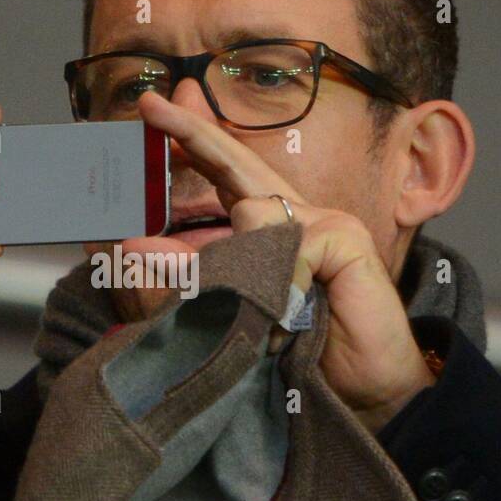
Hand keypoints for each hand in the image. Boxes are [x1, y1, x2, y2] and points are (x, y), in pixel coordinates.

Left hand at [135, 91, 434, 432]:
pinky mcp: (344, 239)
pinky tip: (291, 312)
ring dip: (237, 271)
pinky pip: (284, 245)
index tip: (150, 108)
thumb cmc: (304, 355)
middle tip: (149, 104)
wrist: (368, 396)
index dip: (191, 140)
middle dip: (192, 133)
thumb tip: (132, 247)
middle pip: (239, 166)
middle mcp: (299, 216)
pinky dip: (277, 282)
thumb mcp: (235, 314)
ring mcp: (325, 224)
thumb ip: (191, 277)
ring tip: (260, 316)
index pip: (226, 175)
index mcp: (273, 229)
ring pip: (250, 217)